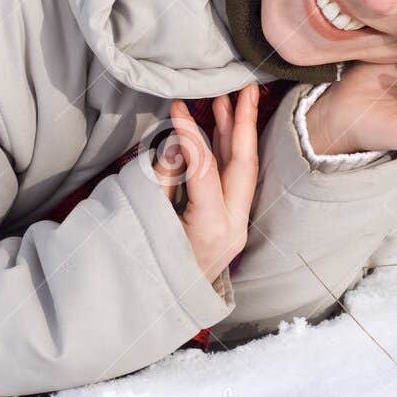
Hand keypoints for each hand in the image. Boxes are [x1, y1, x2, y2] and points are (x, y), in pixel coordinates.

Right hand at [154, 87, 259, 283]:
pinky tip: (221, 129)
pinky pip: (232, 181)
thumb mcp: (150, 221)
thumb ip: (165, 180)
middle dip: (245, 122)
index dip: (191, 133)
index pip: (206, 165)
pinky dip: (227, 152)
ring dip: (236, 133)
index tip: (177, 106)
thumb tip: (180, 144)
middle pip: (244, 165)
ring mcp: (235, 227)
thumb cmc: (150, 266)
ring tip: (231, 99)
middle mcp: (233, 226)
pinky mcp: (229, 225)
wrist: (163, 309)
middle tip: (246, 87)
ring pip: (241, 170)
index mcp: (213, 227)